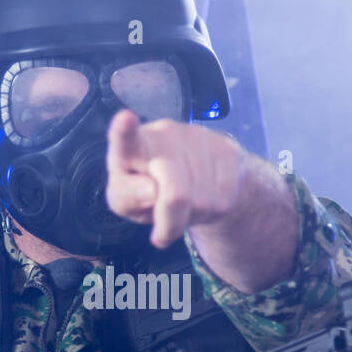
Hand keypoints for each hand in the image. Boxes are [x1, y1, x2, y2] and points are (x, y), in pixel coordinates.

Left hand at [105, 108, 247, 248]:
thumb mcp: (126, 201)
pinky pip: (224, 198)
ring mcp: (200, 139)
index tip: (125, 118)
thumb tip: (150, 190)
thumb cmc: (146, 191)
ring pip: (203, 202)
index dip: (124, 130)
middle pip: (175, 194)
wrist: (193, 183)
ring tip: (183, 206)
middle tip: (162, 233)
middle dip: (170, 223)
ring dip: (193, 216)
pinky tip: (203, 199)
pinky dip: (213, 212)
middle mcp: (166, 135)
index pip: (127, 139)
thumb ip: (127, 197)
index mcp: (133, 147)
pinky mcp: (227, 150)